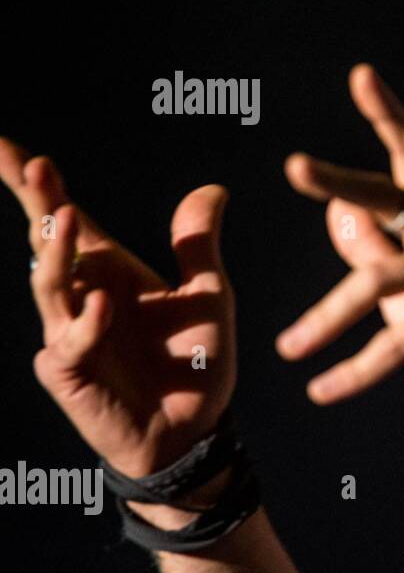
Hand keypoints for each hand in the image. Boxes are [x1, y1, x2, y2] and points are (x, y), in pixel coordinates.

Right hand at [0, 139, 235, 477]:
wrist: (196, 427)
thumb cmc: (195, 360)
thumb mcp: (209, 294)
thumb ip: (199, 244)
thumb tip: (213, 189)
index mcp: (108, 270)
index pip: (65, 217)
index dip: (34, 184)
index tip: (8, 145)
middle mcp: (80, 295)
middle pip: (48, 240)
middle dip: (38, 202)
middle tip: (35, 165)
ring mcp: (68, 332)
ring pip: (50, 285)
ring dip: (56, 250)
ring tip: (66, 215)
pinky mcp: (70, 371)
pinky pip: (71, 342)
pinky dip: (86, 323)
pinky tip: (101, 307)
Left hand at [278, 64, 403, 421]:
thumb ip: (376, 251)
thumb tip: (333, 211)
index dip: (389, 114)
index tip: (362, 75)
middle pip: (393, 194)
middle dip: (340, 180)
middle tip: (295, 165)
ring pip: (376, 281)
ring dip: (325, 319)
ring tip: (287, 347)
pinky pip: (394, 341)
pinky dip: (356, 371)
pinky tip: (324, 389)